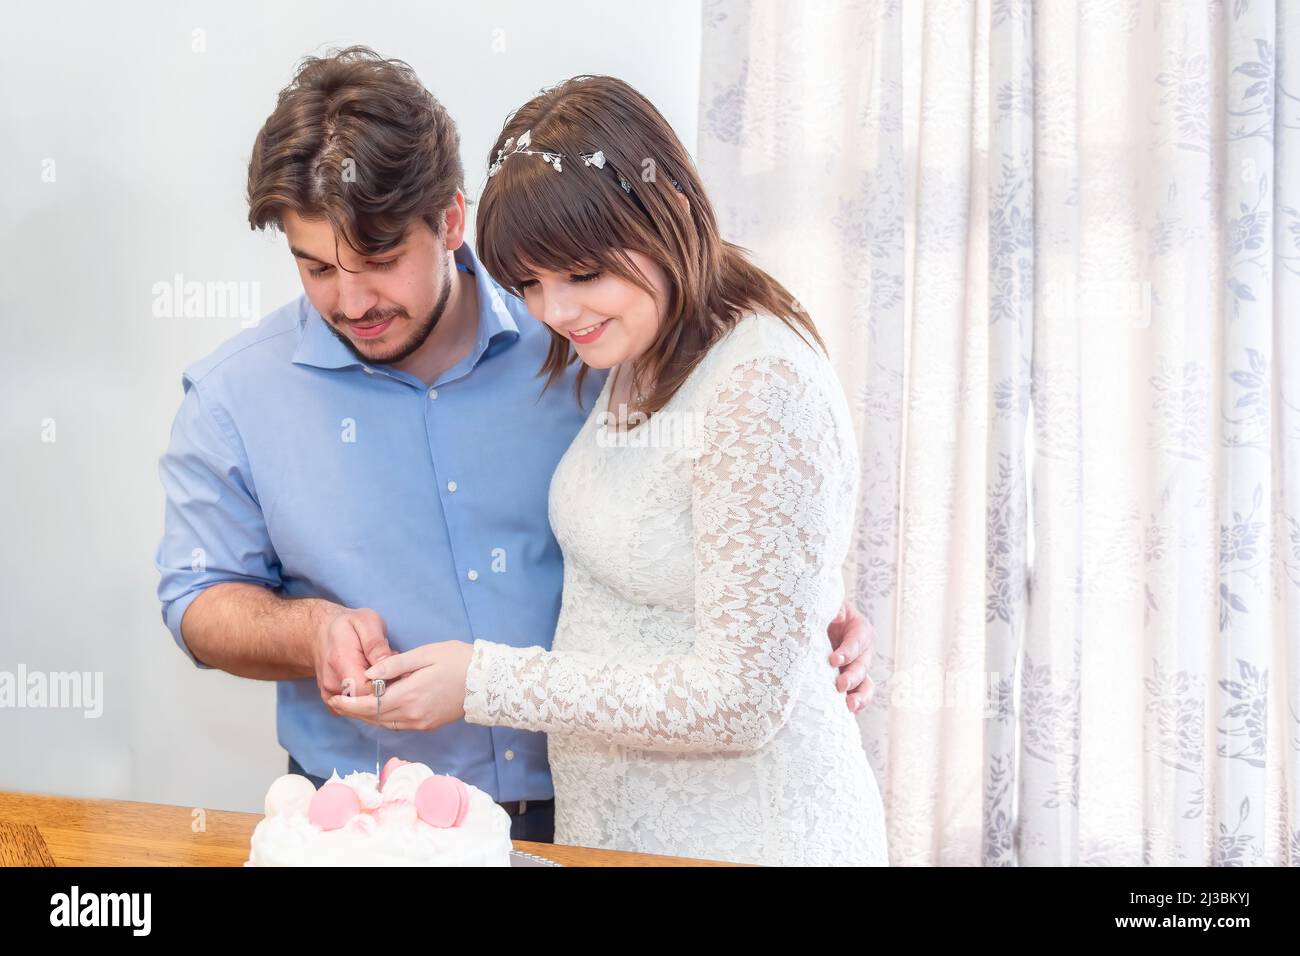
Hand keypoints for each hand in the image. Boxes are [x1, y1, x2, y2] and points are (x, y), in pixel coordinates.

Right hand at [313, 607, 394, 706]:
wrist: (320, 633)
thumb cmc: (347, 625)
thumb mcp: (366, 622)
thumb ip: (376, 643)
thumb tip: (386, 662)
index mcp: (341, 662)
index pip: (370, 689)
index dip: (389, 683)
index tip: (397, 669)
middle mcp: (332, 684)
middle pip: (368, 701)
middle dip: (385, 688)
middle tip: (391, 668)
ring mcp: (330, 696)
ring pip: (363, 707)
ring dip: (376, 693)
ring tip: (380, 672)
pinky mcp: (332, 702)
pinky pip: (355, 710)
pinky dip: (367, 698)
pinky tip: (370, 682)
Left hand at [326, 640, 472, 732]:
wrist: (488, 681)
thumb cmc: (458, 661)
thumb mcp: (425, 654)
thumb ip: (394, 665)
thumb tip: (368, 674)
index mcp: (408, 695)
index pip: (369, 704)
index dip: (348, 704)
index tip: (333, 698)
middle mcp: (412, 715)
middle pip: (373, 717)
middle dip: (352, 711)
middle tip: (336, 701)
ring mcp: (420, 722)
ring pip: (384, 723)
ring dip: (367, 715)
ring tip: (352, 705)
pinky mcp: (427, 724)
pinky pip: (397, 724)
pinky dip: (382, 717)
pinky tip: (378, 707)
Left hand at [827, 602, 874, 712]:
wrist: (816, 622)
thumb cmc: (822, 611)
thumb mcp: (828, 604)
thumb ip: (832, 608)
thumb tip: (835, 615)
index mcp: (859, 629)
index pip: (858, 641)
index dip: (848, 652)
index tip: (833, 660)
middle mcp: (861, 651)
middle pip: (862, 666)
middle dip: (852, 677)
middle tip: (839, 685)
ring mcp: (856, 668)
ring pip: (865, 685)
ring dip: (860, 696)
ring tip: (850, 706)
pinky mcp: (849, 682)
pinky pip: (856, 696)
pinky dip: (855, 705)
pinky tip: (848, 713)